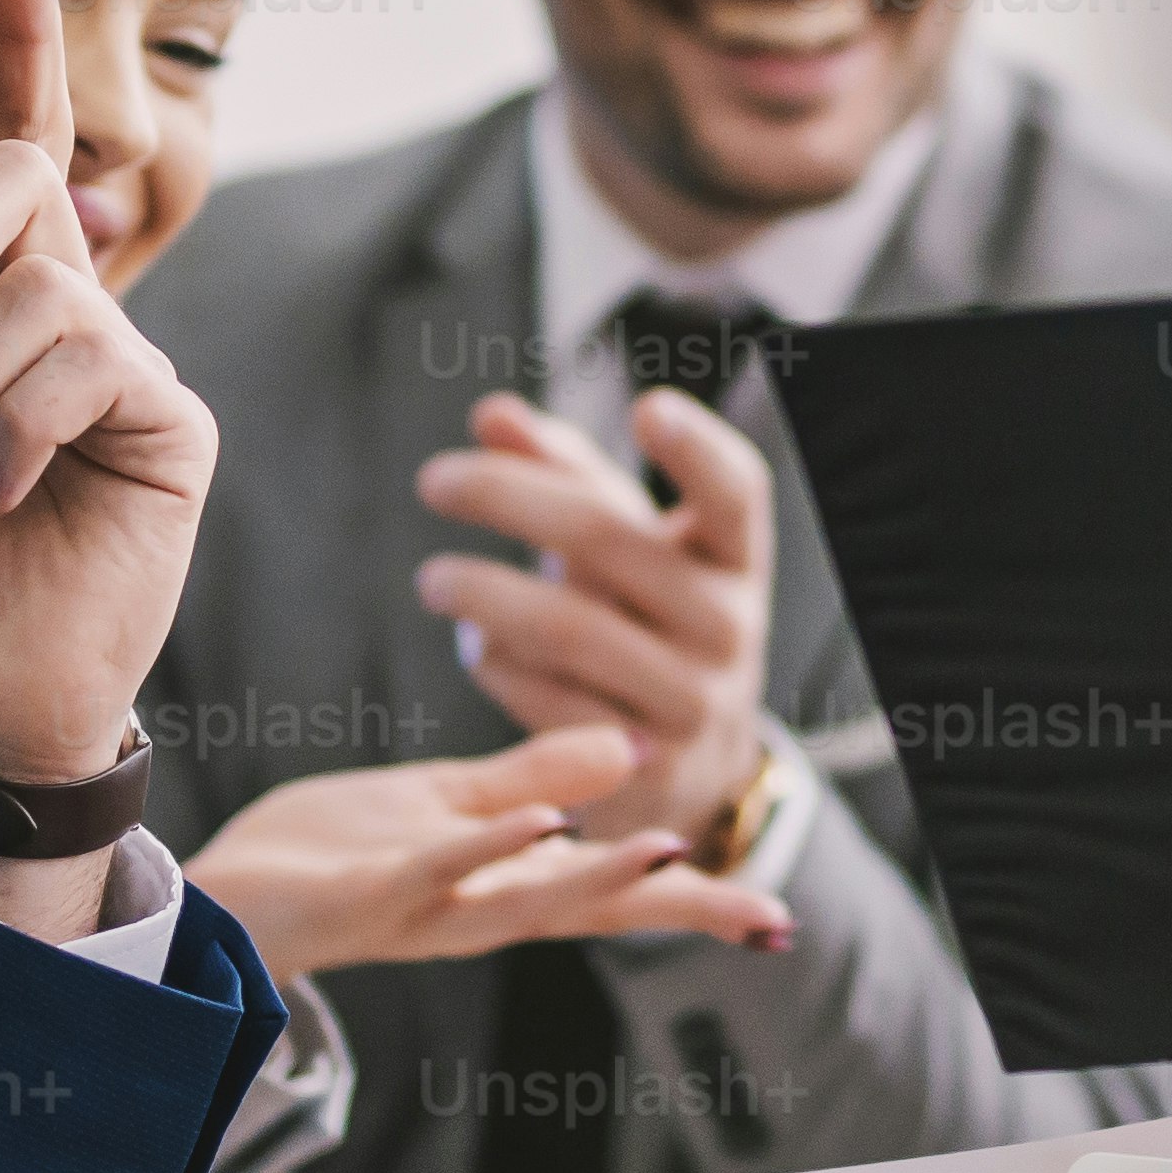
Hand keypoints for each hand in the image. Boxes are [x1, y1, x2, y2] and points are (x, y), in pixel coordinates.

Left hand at [185, 727, 792, 973]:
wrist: (218, 897)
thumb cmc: (328, 854)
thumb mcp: (445, 804)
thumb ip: (534, 779)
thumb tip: (632, 754)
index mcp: (503, 885)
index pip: (613, 893)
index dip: (695, 901)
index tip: (777, 920)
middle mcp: (478, 912)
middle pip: (596, 911)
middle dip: (683, 913)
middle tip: (766, 918)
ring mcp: (427, 908)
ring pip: (531, 901)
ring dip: (605, 879)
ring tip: (678, 857)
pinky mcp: (368, 893)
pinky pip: (441, 872)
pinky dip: (496, 850)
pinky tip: (549, 824)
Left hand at [416, 392, 775, 859]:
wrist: (691, 766)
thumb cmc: (646, 621)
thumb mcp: (631, 550)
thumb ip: (568, 475)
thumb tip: (493, 413)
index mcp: (735, 558)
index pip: (737, 493)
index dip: (698, 449)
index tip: (647, 406)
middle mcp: (731, 624)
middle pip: (611, 541)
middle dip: (509, 498)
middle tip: (435, 480)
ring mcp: (692, 699)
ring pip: (570, 629)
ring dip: (485, 593)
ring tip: (433, 580)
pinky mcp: (643, 764)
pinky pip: (548, 700)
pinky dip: (499, 665)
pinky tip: (477, 646)